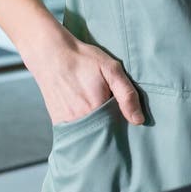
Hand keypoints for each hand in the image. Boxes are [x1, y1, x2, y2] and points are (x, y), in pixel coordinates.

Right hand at [27, 32, 143, 126]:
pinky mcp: (59, 123)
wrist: (51, 54)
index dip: (124, 126)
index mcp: (99, 109)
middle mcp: (83, 121)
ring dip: (97, 133)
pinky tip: (86, 118)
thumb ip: (126, 94)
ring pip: (90, 137)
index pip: (118, 131)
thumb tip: (138, 120)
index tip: (126, 119)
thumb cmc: (83, 59)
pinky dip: (83, 131)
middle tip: (111, 113)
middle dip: (111, 131)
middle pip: (103, 136)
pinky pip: (75, 135)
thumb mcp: (111, 68)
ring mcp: (69, 124)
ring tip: (99, 115)